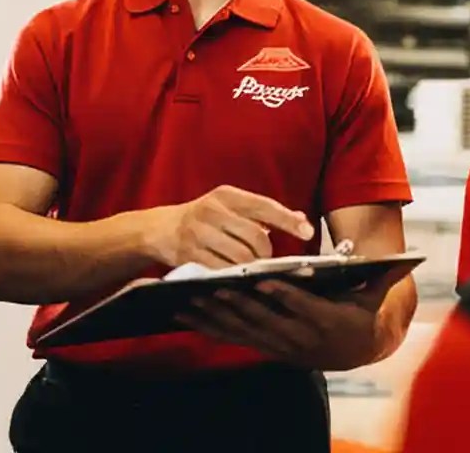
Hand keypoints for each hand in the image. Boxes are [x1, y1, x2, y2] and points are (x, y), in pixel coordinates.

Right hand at [143, 185, 314, 268]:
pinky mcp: (190, 255)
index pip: (264, 206)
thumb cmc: (205, 218)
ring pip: (241, 257)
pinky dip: (235, 274)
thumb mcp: (230, 206)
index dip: (288, 220)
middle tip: (266, 259)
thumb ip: (263, 213)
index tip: (307, 232)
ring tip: (252, 267)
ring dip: (252, 267)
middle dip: (266, 252)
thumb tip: (301, 220)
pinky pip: (223, 270)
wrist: (161, 229)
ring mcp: (199, 233)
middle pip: (255, 236)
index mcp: (226, 195)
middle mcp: (212, 210)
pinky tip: (236, 274)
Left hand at [177, 271, 405, 370]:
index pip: (302, 307)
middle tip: (214, 285)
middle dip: (238, 303)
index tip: (261, 282)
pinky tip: (190, 315)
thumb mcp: (375, 295)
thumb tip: (402, 258)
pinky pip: (236, 339)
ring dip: (218, 316)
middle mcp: (302, 338)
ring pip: (246, 331)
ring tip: (193, 299)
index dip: (281, 296)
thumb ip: (382, 276)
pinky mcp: (268, 349)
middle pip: (266, 320)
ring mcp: (282, 346)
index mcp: (327, 321)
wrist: (358, 349)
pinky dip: (212, 328)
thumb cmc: (363, 312)